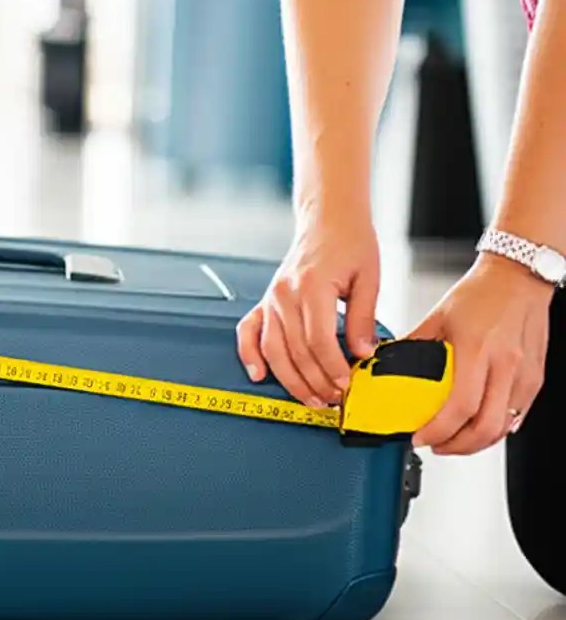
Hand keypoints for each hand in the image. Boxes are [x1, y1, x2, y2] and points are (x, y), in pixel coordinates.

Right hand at [237, 214, 380, 406]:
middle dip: (315, 381)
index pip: (318, 340)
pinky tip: (258, 375)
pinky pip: (249, 332)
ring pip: (274, 350)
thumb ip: (365, 318)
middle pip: (295, 351)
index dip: (331, 367)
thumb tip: (363, 354)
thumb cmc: (351, 243)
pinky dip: (250, 355)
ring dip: (290, 379)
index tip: (345, 384)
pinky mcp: (266, 301)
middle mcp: (285, 295)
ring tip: (310, 398)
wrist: (328, 220)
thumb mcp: (369, 278)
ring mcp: (271, 299)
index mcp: (312, 286)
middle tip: (333, 399)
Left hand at [407, 254, 552, 454]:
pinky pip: (518, 414)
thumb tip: (388, 364)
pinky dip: (497, 427)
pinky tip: (480, 425)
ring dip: (477, 442)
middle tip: (437, 445)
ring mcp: (524, 373)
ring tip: (455, 439)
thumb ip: (414, 344)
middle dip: (457, 446)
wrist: (519, 275)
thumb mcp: (437, 317)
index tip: (421, 438)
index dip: (439, 430)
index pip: (459, 406)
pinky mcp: (535, 376)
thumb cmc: (481, 292)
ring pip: (504, 426)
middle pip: (485, 426)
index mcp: (476, 349)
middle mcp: (505, 364)